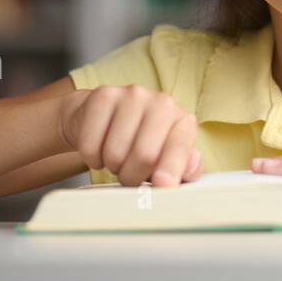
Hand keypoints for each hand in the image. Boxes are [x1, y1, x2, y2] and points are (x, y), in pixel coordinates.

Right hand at [58, 85, 201, 186]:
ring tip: (116, 159)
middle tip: (129, 175)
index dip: (171, 169)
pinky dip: (92, 158)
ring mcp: (133, 95)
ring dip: (112, 167)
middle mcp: (162, 103)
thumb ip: (185, 169)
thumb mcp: (168, 157)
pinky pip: (91, 144)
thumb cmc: (143, 143)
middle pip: (145, 155)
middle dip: (132, 177)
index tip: (163, 185)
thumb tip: (190, 170)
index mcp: (183, 120)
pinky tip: (99, 149)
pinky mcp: (104, 95)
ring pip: (115, 153)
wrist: (106, 116)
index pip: (180, 148)